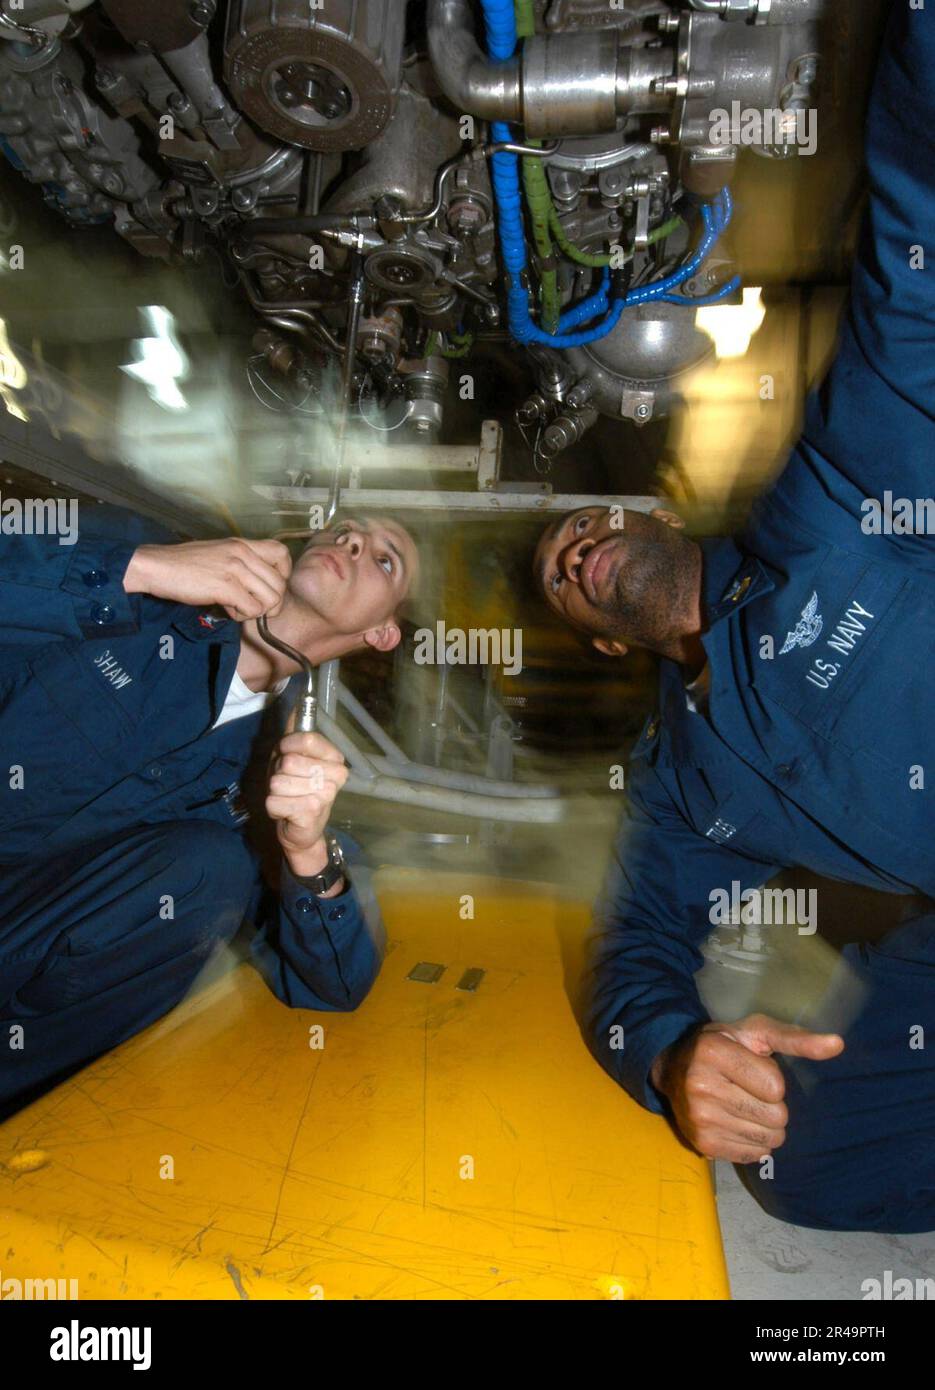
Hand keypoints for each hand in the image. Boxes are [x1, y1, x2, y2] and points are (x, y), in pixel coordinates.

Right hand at [123, 538, 291, 620]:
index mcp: (242, 543)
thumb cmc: (184, 564)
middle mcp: (243, 553)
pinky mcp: (225, 587)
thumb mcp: (218, 554)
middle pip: (280, 583)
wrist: (156, 567)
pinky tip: (227, 610)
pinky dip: (242, 616)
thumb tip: (255, 587)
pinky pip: (252, 609)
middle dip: (271, 602)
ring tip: (237, 607)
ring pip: (271, 598)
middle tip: (251, 606)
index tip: (267, 586)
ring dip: (257, 610)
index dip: (282, 574)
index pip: (282, 553)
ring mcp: (235, 569)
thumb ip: (240, 564)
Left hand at [265, 731, 348, 874]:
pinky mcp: (311, 812)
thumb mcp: (292, 755)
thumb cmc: (296, 788)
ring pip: (278, 782)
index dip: (288, 746)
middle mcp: (337, 775)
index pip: (307, 739)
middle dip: (278, 773)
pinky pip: (274, 801)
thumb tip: (297, 702)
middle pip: (289, 761)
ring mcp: (326, 794)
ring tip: (287, 797)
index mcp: (335, 757)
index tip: (287, 755)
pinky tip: (286, 810)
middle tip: (288, 783)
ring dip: (275, 791)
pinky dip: (273, 807)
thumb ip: (295, 731)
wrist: (300, 827)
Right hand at [651, 1013, 843, 1162]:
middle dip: (772, 1105)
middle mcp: (701, 1087)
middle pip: (776, 1117)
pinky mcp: (703, 1145)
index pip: (776, 1087)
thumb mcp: (754, 1033)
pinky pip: (755, 1155)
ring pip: (769, 1139)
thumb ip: (795, 1039)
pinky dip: (753, 1141)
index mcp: (713, 1052)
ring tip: (744, 1106)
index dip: (772, 1079)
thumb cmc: (723, 1046)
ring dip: (765, 1125)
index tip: (752, 1069)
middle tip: (750, 1091)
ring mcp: (700, 1119)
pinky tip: (735, 1122)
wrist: (673, 1069)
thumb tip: (837, 1044)